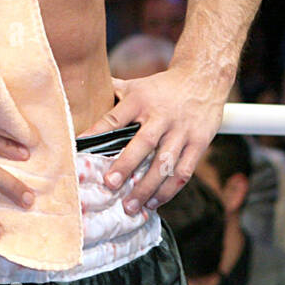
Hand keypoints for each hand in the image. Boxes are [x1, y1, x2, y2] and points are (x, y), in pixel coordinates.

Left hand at [88, 68, 228, 214]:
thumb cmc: (163, 87)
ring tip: (131, 206)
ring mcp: (182, 131)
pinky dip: (169, 190)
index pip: (116, 117)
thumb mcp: (137, 85)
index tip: (81, 147)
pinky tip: (155, 202)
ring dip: (148, 187)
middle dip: (126, 166)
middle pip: (143, 143)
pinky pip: (184, 170)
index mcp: (141, 100)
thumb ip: (112, 93)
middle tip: (110, 185)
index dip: (98, 132)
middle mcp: (161, 116)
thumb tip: (81, 93)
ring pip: (165, 163)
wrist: (204, 78)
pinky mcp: (199, 142)